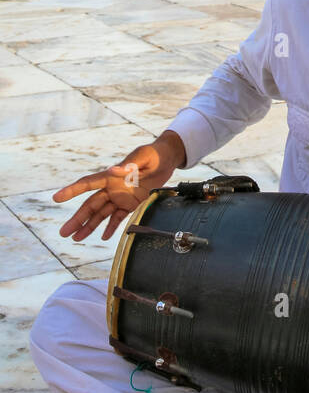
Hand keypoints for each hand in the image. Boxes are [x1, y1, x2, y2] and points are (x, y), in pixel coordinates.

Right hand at [53, 130, 186, 242]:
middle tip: (63, 232)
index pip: (87, 183)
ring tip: (75, 239)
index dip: (72, 191)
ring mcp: (120, 197)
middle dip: (77, 219)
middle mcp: (112, 188)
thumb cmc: (153, 154)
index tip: (56, 198)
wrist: (167, 159)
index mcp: (111, 175)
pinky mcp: (131, 204)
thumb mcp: (143, 156)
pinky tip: (102, 237)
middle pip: (90, 205)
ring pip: (100, 214)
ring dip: (89, 226)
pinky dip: (110, 227)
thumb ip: (130, 164)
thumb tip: (114, 170)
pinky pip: (118, 217)